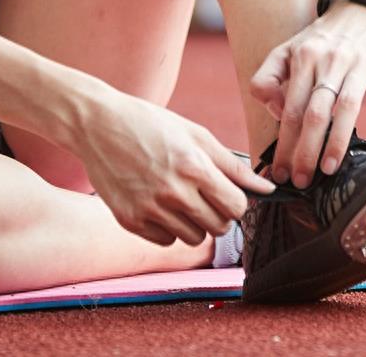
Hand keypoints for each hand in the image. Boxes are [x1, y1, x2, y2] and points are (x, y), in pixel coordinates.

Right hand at [72, 86, 273, 246]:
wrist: (98, 125)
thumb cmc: (150, 124)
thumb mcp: (196, 135)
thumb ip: (232, 165)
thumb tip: (266, 187)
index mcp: (194, 167)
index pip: (236, 206)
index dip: (236, 201)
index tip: (227, 193)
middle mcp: (173, 192)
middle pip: (218, 227)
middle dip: (218, 213)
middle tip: (204, 194)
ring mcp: (149, 209)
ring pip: (194, 238)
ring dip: (195, 223)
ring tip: (181, 197)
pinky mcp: (129, 221)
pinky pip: (166, 240)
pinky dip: (168, 227)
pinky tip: (159, 204)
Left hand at [248, 0, 365, 186]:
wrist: (365, 4)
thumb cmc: (324, 37)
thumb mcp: (289, 48)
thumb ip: (268, 77)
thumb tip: (273, 110)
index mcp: (305, 57)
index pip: (290, 108)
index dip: (283, 143)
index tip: (279, 172)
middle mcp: (332, 59)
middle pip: (315, 112)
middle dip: (305, 151)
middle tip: (301, 180)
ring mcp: (362, 62)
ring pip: (348, 107)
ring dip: (337, 142)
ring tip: (329, 169)